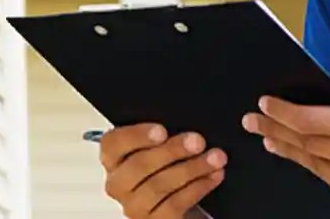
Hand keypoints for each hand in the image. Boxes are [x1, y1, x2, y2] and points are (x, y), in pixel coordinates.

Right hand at [98, 123, 228, 218]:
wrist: (177, 199)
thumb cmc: (167, 165)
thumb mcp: (162, 144)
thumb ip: (164, 134)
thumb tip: (185, 122)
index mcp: (114, 159)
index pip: (113, 144)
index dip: (136, 136)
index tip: (162, 130)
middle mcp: (119, 184)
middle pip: (138, 166)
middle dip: (172, 151)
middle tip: (198, 141)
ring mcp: (135, 206)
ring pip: (159, 186)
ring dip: (192, 169)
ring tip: (215, 157)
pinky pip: (175, 205)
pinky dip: (198, 187)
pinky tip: (213, 176)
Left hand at [242, 92, 329, 218]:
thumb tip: (329, 103)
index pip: (309, 119)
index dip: (281, 111)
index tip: (264, 103)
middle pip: (303, 143)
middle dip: (273, 129)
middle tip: (252, 120)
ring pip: (313, 166)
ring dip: (287, 150)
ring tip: (270, 138)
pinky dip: (317, 168)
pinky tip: (305, 158)